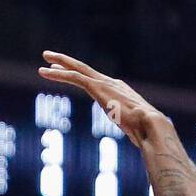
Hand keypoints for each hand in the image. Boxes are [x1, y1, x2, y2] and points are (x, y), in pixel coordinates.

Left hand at [38, 52, 166, 146]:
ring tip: (44, 59)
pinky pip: (75, 77)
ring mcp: (104, 83)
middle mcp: (110, 83)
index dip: (79, 75)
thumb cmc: (145, 131)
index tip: (66, 73)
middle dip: (66, 62)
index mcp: (118, 91)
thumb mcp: (134, 127)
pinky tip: (46, 72)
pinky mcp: (98, 88)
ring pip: (77, 69)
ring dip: (59, 64)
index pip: (94, 80)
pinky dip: (59, 74)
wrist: (150, 125)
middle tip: (50, 58)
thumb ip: (132, 126)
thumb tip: (140, 137)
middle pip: (84, 69)